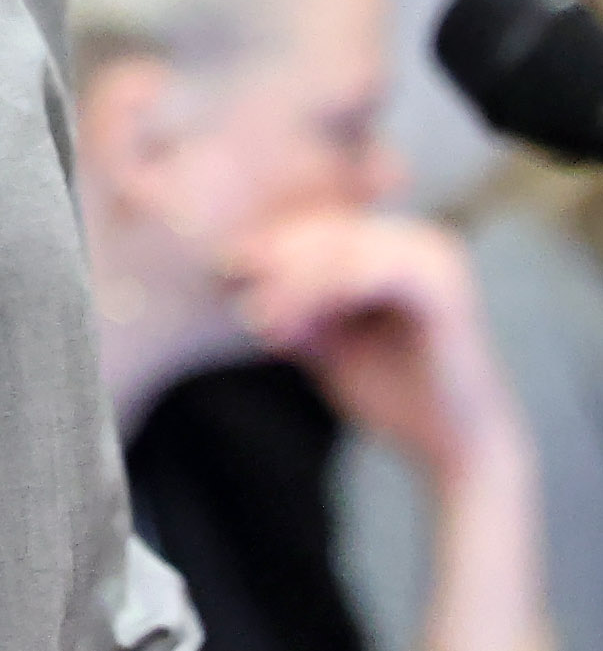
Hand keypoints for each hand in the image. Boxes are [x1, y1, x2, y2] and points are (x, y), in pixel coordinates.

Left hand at [225, 210, 517, 484]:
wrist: (459, 454)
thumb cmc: (395, 397)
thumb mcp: (328, 342)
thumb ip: (294, 305)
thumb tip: (230, 271)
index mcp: (396, 246)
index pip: (322, 228)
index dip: (271, 245)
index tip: (222, 266)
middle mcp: (419, 239)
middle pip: (327, 231)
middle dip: (274, 257)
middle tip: (227, 277)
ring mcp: (434, 254)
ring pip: (340, 248)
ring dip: (291, 279)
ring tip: (253, 315)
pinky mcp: (441, 280)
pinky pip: (364, 272)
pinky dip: (320, 293)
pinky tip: (285, 325)